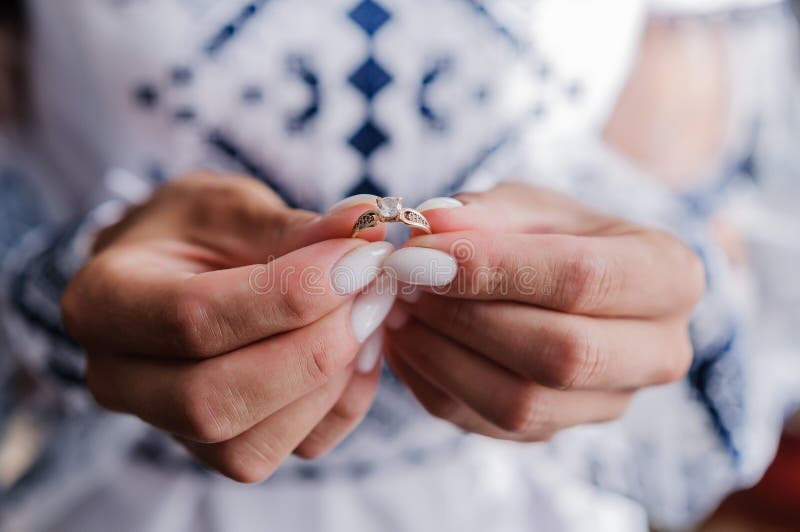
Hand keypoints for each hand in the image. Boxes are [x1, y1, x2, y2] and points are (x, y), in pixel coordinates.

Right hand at [62, 174, 393, 481]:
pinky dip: (342, 404)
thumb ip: (293, 225)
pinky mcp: (221, 447)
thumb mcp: (231, 207)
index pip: (192, 319)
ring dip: (331, 383)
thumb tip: (368, 225)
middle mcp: (120, 379)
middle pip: (211, 402)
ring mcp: (168, 425)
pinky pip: (290, 451)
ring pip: (249, 447)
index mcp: (104, 302)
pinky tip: (362, 349)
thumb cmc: (196, 230)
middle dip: (312, 351)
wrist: (177, 268)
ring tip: (371, 314)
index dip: (288, 294)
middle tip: (373, 292)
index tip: (358, 256)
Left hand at [383, 183, 704, 440]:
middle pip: (560, 354)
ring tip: (399, 309)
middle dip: (465, 317)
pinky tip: (406, 341)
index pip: (579, 278)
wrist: (573, 280)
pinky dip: (432, 384)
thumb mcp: (530, 205)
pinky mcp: (560, 431)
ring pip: (522, 405)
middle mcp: (658, 351)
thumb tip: (432, 226)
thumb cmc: (556, 233)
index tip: (417, 253)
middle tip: (403, 282)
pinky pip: (486, 425)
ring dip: (441, 357)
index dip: (490, 268)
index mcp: (668, 275)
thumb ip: (486, 212)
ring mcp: (610, 402)